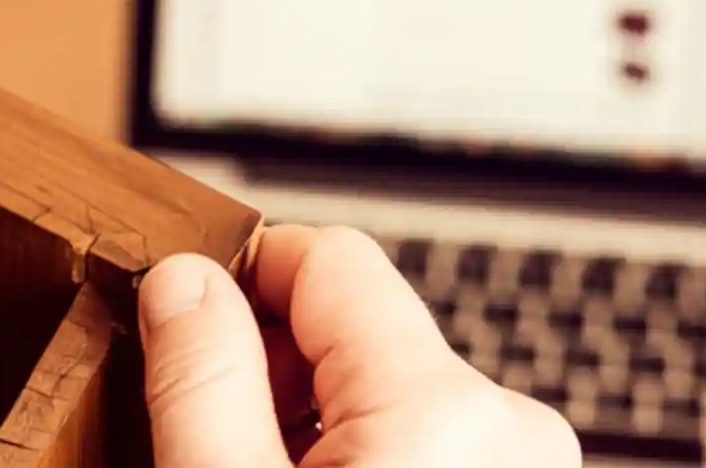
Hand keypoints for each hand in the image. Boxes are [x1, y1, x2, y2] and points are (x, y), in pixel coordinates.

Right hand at [138, 225, 581, 466]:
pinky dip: (361, 451)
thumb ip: (202, 379)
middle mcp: (505, 423)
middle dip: (275, 364)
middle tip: (217, 437)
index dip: (244, 275)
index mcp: (438, 410)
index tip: (189, 318)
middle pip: (355, 322)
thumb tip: (184, 280)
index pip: (328, 257)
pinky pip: (421, 432)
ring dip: (313, 417)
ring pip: (383, 381)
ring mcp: (522, 461)